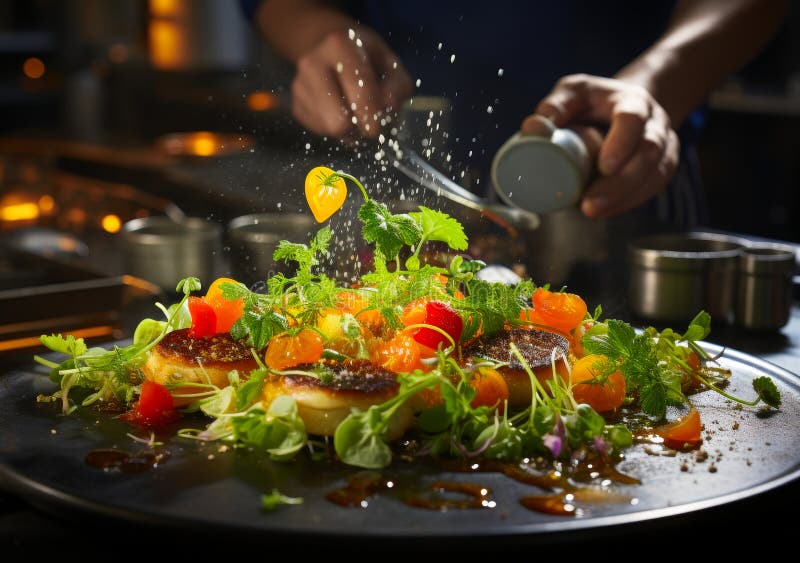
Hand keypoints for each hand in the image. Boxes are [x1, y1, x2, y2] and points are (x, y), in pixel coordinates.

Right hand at [291, 27, 412, 138]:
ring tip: (354, 111)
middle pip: (337, 124)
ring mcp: (299, 86)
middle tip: (368, 121)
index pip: (359, 96)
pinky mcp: (295, 105)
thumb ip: (397, 87)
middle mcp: (312, 64)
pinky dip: (334, 128)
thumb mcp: (390, 62)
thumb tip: (387, 111)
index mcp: (339, 46)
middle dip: (357, 129)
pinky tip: (339, 111)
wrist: (326, 47)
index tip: (379, 125)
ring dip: (348, 130)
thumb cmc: (365, 56)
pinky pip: (320, 132)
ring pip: (328, 131)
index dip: (374, 119)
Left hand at [522, 74, 679, 218]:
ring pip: (655, 174)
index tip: (604, 167)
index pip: (633, 119)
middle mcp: (654, 122)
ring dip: (623, 197)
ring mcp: (664, 146)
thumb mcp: (573, 92)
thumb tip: (533, 127)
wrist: (624, 105)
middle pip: (648, 152)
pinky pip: (652, 188)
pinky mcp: (662, 167)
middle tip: (589, 205)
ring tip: (592, 211)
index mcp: (632, 100)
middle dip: (620, 183)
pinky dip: (627, 203)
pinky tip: (605, 211)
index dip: (622, 143)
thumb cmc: (592, 100)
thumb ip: (554, 107)